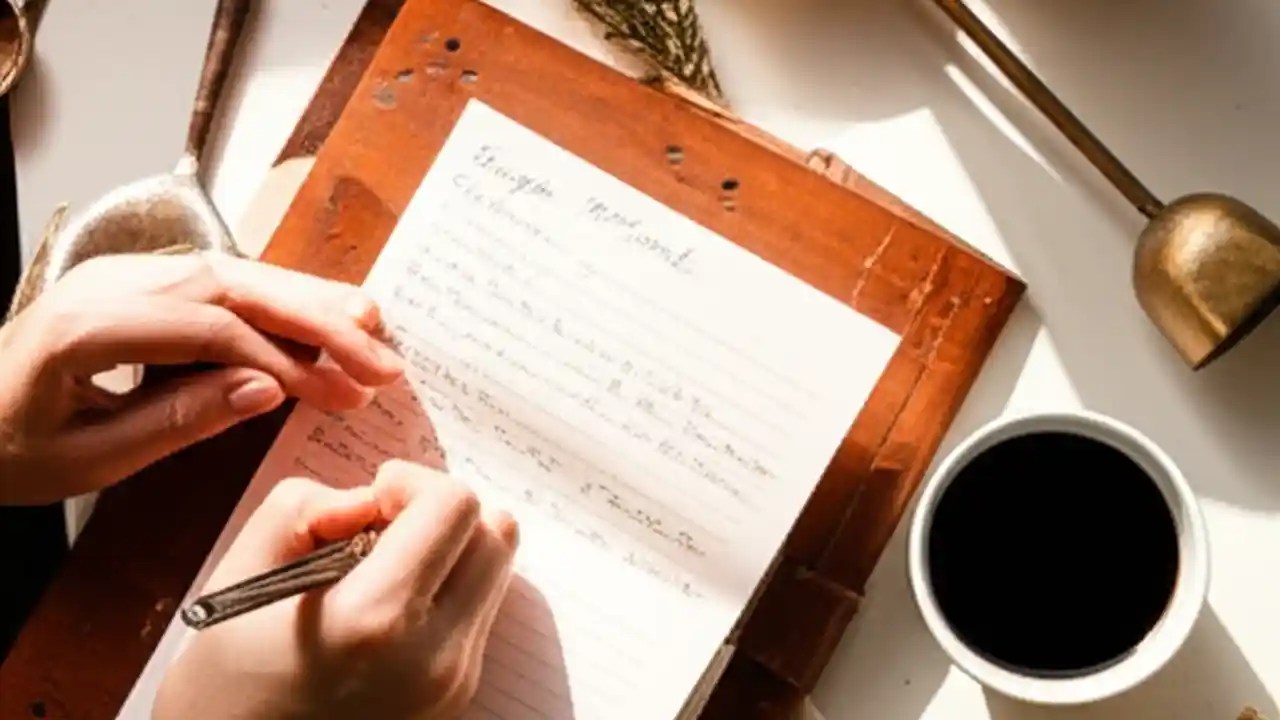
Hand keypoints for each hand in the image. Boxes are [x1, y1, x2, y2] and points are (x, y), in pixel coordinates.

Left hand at [0, 253, 403, 503]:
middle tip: (383, 359)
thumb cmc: (9, 449)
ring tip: (374, 326)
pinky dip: (278, 299)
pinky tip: (322, 313)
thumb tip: (267, 388)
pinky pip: (221, 282)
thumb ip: (179, 420)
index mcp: (87, 326)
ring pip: (237, 273)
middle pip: (235, 284)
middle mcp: (111, 281)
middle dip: (319, 320)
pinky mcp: (141, 282)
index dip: (287, 360)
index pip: (211, 328)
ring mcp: (127, 273)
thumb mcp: (88, 460)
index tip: (340, 396)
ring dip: (309, 300)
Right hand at [154, 461, 517, 719]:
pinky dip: (449, 590)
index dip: (412, 482)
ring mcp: (454, 686)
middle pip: (495, 536)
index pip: (455, 507)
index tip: (370, 497)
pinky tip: (390, 607)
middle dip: (441, 512)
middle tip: (383, 524)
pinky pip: (480, 615)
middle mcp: (434, 656)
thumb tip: (369, 498)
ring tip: (385, 567)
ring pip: (497, 574)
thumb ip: (306, 507)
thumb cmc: (223, 684)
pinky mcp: (458, 702)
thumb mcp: (239, 575)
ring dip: (452, 550)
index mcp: (375, 620)